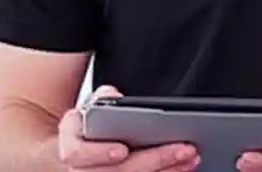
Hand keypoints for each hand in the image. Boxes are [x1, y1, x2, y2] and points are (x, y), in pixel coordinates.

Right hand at [58, 85, 200, 170]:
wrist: (81, 149)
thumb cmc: (90, 127)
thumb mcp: (92, 107)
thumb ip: (102, 100)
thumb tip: (113, 97)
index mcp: (71, 145)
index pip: (76, 154)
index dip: (99, 153)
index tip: (122, 150)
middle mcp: (81, 171)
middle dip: (153, 161)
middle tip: (182, 148)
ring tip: (190, 156)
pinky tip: (183, 167)